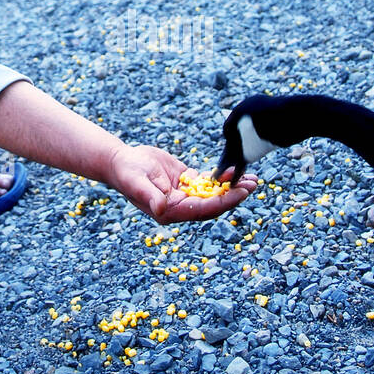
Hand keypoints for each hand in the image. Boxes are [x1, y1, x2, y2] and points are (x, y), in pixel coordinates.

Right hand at [107, 144, 255, 223]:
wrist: (121, 162)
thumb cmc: (126, 173)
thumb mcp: (136, 183)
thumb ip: (150, 196)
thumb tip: (161, 210)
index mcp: (171, 211)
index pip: (202, 209)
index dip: (222, 202)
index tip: (239, 192)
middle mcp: (181, 206)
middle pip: (213, 203)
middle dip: (233, 195)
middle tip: (253, 185)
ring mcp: (185, 194)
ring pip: (214, 193)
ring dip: (232, 187)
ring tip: (253, 179)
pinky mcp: (187, 181)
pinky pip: (208, 181)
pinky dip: (222, 177)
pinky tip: (236, 170)